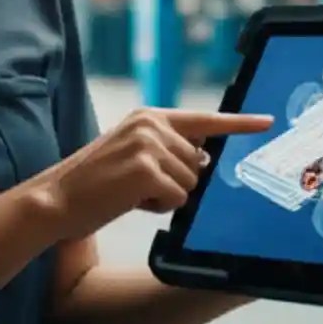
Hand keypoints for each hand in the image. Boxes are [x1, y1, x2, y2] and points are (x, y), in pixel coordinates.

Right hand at [29, 108, 273, 240]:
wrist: (56, 199)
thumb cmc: (95, 182)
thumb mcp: (132, 153)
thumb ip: (168, 149)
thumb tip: (204, 159)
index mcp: (149, 116)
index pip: (203, 119)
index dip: (238, 123)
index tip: (266, 121)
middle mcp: (151, 125)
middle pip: (198, 162)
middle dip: (177, 180)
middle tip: (137, 185)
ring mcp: (149, 145)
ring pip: (190, 182)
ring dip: (166, 195)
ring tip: (130, 192)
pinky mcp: (147, 170)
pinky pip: (177, 197)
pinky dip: (158, 207)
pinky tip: (130, 201)